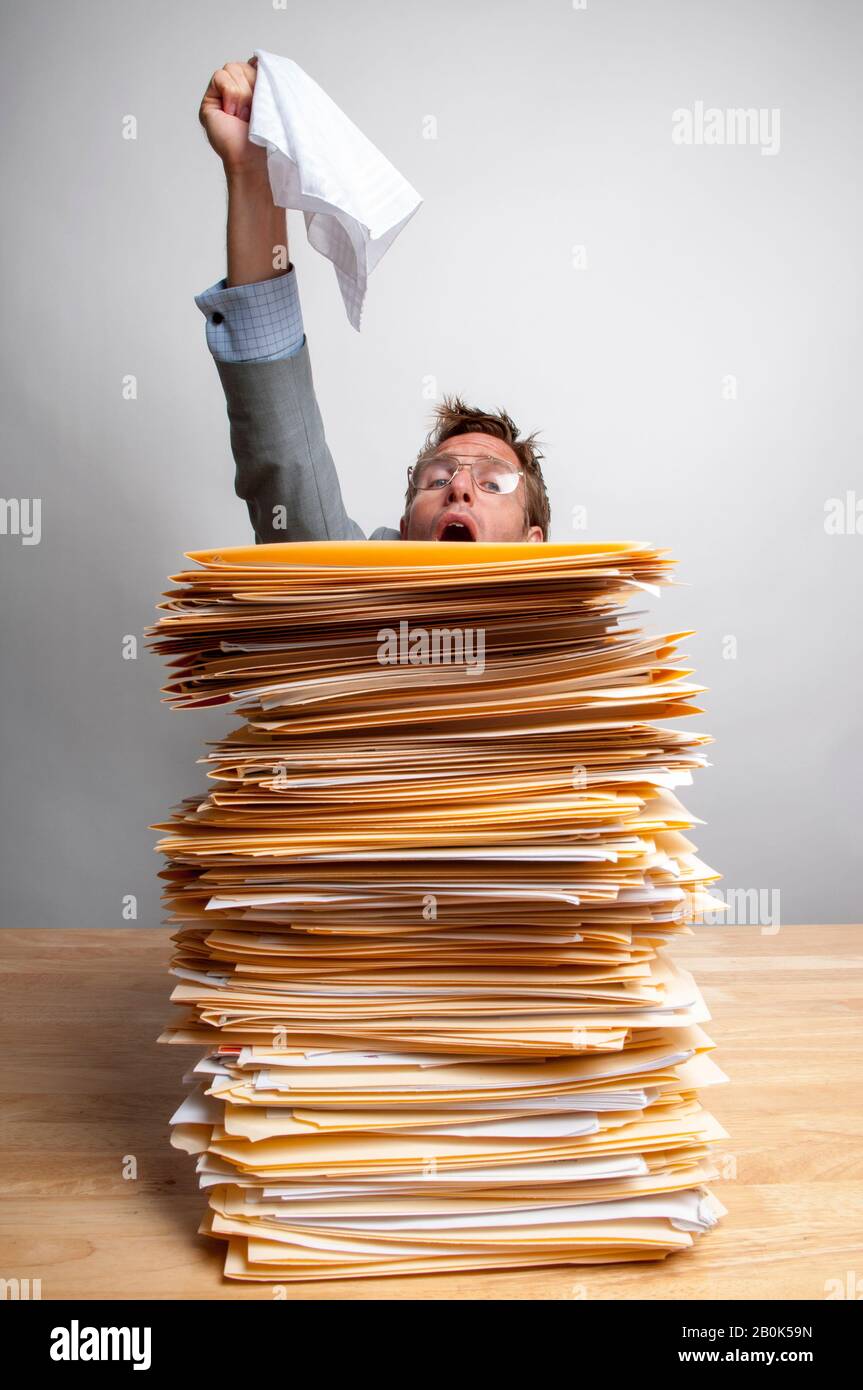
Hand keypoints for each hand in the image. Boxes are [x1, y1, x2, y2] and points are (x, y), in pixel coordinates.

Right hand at [198, 57, 265, 176]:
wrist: (254, 159)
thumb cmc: (267, 138)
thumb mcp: (273, 101)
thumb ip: (266, 79)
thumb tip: (256, 59)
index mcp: (253, 90)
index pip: (255, 64)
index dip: (261, 78)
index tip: (267, 100)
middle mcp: (236, 91)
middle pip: (244, 65)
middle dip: (253, 88)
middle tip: (254, 113)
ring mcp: (221, 96)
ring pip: (233, 68)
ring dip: (243, 94)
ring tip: (244, 116)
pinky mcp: (209, 101)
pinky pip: (220, 77)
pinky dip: (231, 94)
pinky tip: (232, 114)